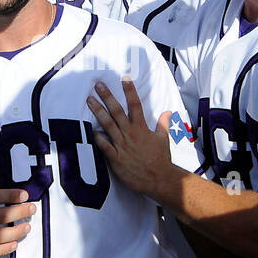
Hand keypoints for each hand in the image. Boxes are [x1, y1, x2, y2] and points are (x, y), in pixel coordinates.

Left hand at [87, 79, 179, 198]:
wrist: (159, 179)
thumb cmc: (161, 159)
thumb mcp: (164, 139)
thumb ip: (163, 124)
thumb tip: (167, 112)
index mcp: (142, 128)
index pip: (135, 105)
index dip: (130, 91)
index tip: (124, 78)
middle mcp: (131, 134)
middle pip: (117, 112)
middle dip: (108, 97)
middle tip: (98, 85)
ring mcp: (122, 146)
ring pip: (108, 125)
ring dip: (98, 112)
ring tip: (90, 100)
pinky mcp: (116, 158)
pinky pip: (104, 146)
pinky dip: (97, 138)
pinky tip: (90, 130)